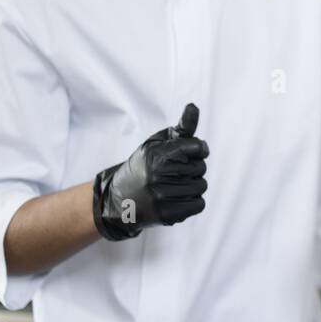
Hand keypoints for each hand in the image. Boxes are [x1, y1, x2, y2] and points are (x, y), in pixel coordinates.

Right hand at [92, 103, 208, 240]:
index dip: (196, 150)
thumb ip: (181, 128)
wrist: (119, 199)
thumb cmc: (143, 166)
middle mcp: (158, 176)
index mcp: (156, 155)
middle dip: (191, 168)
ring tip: (172, 185)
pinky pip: (199, 204)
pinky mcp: (168, 214)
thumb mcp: (157, 143)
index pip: (197, 148)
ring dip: (192, 185)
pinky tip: (175, 198)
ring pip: (201, 186)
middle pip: (201, 167)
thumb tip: (193, 107)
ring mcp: (162, 197)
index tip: (188, 153)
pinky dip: (192, 201)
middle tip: (172, 172)